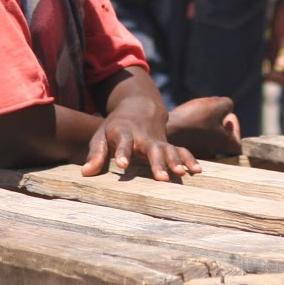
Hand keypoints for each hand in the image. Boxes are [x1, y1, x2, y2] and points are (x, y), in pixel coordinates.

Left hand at [82, 103, 198, 181]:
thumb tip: (86, 173)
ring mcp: (158, 139)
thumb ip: (95, 153)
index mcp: (124, 132)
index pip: (123, 142)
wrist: (139, 106)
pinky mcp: (168, 143)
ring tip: (181, 174)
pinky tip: (197, 170)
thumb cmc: (116, 126)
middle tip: (161, 178)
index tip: (123, 165)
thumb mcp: (101, 135)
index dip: (123, 153)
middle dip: (157, 162)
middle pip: (151, 148)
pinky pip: (181, 150)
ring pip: (168, 149)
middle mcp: (143, 136)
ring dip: (175, 161)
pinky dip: (189, 159)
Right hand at [166, 96, 241, 157]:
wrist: (167, 130)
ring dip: (207, 126)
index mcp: (223, 144)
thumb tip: (228, 108)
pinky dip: (195, 130)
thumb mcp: (217, 106)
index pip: (238, 144)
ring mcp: (197, 153)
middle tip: (216, 113)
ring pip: (207, 140)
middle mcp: (211, 152)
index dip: (237, 129)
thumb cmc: (194, 119)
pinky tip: (188, 119)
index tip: (229, 116)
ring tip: (201, 114)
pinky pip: (194, 140)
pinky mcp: (183, 151)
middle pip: (222, 141)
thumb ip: (228, 105)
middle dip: (221, 125)